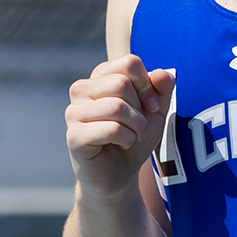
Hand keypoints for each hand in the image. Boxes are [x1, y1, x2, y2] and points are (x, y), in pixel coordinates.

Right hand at [66, 55, 174, 196]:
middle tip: (140, 126)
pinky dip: (126, 139)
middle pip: (122, 83)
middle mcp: (82, 89)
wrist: (121, 173)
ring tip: (133, 136)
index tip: (153, 106)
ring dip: (136, 126)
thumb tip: (162, 73)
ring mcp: (74, 112)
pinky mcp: (74, 136)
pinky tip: (121, 144)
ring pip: (116, 106)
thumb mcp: (156, 111)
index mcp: (100, 76)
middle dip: (141, 109)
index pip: (129, 63)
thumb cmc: (135, 137)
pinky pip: (111, 129)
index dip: (148, 85)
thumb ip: (162, 89)